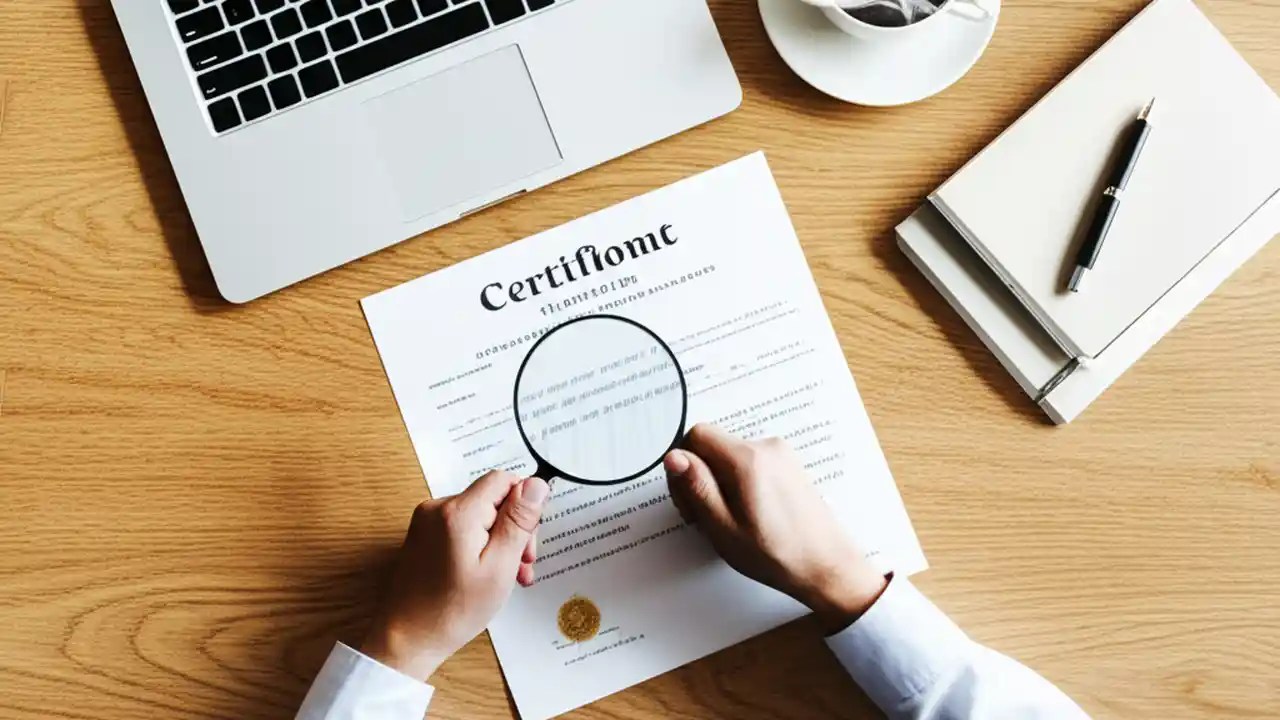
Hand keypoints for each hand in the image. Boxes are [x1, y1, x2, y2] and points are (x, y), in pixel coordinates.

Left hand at [362, 471, 549, 678]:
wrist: (407, 638)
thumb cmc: (453, 610)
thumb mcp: (499, 566)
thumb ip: (519, 521)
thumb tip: (536, 484)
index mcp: (458, 512)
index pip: (503, 481)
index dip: (524, 505)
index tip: (529, 539)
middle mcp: (438, 508)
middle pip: (492, 499)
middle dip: (514, 528)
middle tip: (523, 564)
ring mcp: (427, 521)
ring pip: (480, 516)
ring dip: (499, 541)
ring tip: (510, 576)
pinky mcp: (424, 535)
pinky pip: (462, 528)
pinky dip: (480, 546)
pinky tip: (488, 573)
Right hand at [664, 425, 886, 633]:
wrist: (828, 566)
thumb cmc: (778, 555)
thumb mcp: (724, 528)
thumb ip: (697, 488)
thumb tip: (673, 457)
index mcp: (748, 459)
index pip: (696, 435)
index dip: (684, 466)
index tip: (690, 498)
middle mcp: (766, 447)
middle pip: (713, 445)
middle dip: (701, 476)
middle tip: (707, 516)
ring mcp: (781, 455)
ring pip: (730, 456)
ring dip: (721, 483)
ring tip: (731, 520)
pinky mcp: (789, 466)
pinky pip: (750, 463)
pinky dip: (740, 483)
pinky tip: (749, 514)